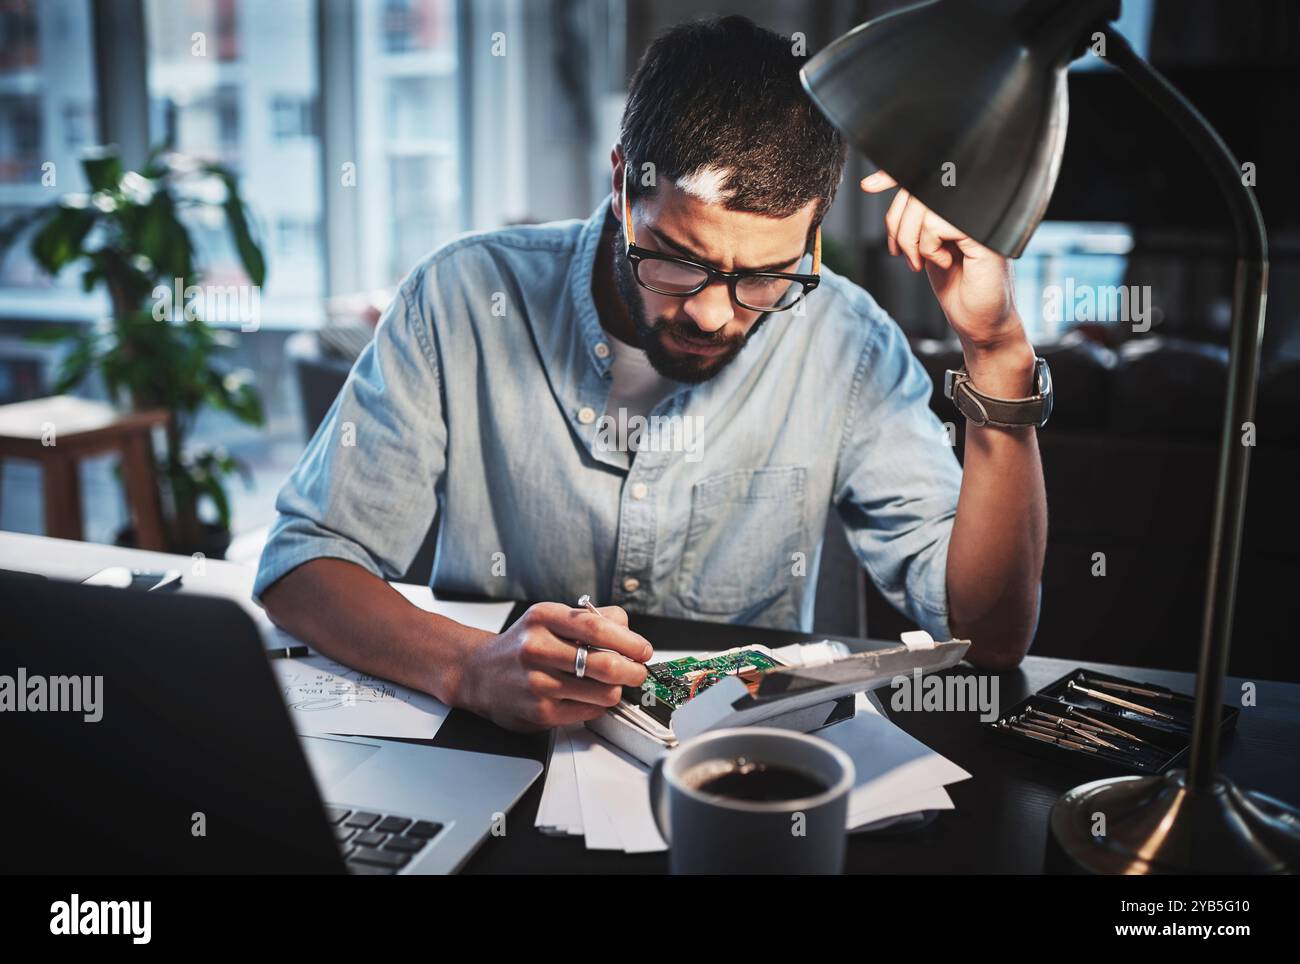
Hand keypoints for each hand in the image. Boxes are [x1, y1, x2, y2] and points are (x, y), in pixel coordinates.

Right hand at [455, 602, 651, 731]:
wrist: (479, 673)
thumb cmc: (522, 646)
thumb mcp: (549, 618)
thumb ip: (591, 619)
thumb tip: (630, 634)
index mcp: (543, 618)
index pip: (597, 628)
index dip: (629, 641)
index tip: (644, 650)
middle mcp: (537, 648)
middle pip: (605, 664)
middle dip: (632, 671)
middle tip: (638, 671)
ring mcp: (538, 683)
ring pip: (602, 692)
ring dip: (616, 690)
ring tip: (610, 684)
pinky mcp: (540, 712)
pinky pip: (589, 712)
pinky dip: (597, 705)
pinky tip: (588, 697)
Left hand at [861, 171, 1034, 393]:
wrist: (979, 320)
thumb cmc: (957, 285)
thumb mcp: (927, 242)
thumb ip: (914, 214)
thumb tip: (875, 184)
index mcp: (962, 201)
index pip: (923, 174)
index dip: (892, 175)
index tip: (869, 185)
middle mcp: (974, 202)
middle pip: (918, 189)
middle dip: (897, 224)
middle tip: (902, 253)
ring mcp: (982, 215)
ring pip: (923, 207)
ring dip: (911, 240)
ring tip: (922, 261)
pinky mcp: (983, 233)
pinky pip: (937, 224)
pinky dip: (929, 247)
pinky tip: (945, 262)